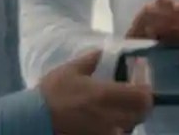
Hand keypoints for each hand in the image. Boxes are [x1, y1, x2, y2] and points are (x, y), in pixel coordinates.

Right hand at [39, 50, 153, 134]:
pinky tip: (107, 119)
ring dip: (128, 116)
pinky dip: (116, 127)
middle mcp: (112, 117)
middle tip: (132, 92)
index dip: (146, 88)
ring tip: (117, 106)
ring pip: (129, 126)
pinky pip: (116, 134)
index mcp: (106, 96)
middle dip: (139, 103)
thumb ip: (89, 61)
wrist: (32, 121)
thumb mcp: (69, 71)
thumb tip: (100, 52)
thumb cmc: (51, 94)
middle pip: (141, 113)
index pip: (143, 96)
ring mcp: (106, 133)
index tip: (139, 78)